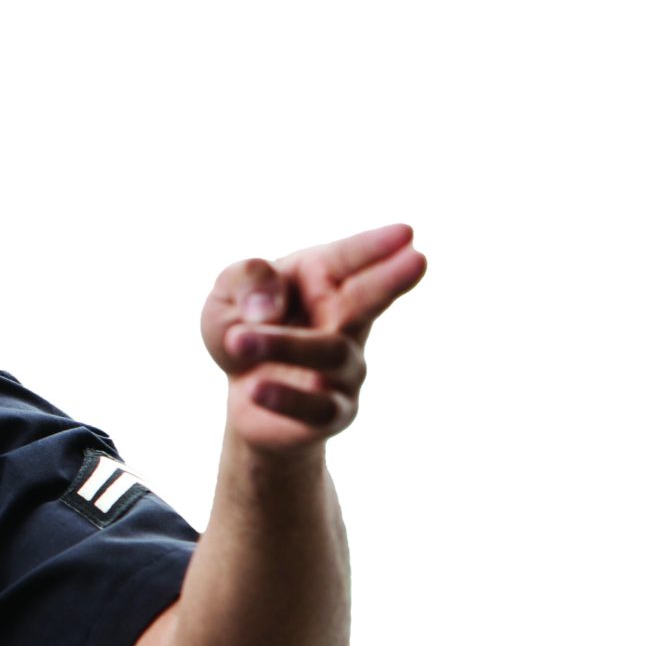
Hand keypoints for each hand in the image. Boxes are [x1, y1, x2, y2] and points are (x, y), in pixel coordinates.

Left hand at [201, 223, 426, 455]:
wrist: (246, 396)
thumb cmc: (243, 330)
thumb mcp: (225, 297)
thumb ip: (244, 283)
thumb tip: (266, 308)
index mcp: (321, 280)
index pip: (348, 259)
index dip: (376, 247)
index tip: (406, 233)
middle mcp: (343, 321)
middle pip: (368, 300)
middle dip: (389, 280)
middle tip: (419, 259)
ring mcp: (344, 368)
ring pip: (328, 352)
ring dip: (283, 344)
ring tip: (237, 340)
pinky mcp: (333, 412)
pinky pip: (316, 407)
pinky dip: (285, 398)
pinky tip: (256, 389)